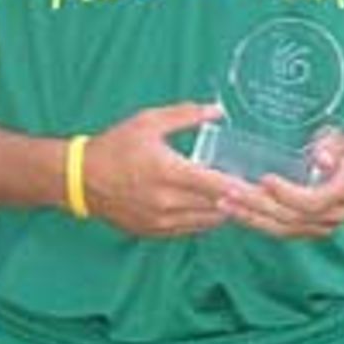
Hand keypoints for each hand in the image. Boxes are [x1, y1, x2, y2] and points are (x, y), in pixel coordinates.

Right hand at [83, 102, 244, 236]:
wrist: (81, 180)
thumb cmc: (115, 146)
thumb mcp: (148, 122)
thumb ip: (185, 115)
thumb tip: (217, 110)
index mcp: (168, 172)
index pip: (215, 184)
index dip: (241, 187)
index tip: (261, 187)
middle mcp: (167, 201)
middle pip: (216, 207)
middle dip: (238, 201)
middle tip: (256, 192)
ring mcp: (160, 221)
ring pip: (206, 222)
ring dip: (223, 211)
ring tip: (236, 199)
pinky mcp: (154, 232)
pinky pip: (190, 230)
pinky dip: (204, 220)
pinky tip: (211, 208)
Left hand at [214, 129, 343, 240]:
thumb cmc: (337, 147)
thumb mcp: (336, 139)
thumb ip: (329, 147)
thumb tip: (321, 159)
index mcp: (343, 192)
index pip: (312, 202)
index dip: (287, 194)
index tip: (265, 178)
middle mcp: (334, 216)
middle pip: (291, 217)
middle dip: (259, 205)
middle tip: (231, 191)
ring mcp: (319, 227)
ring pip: (281, 229)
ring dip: (250, 217)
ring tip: (225, 203)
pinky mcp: (304, 230)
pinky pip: (277, 231)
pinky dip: (254, 221)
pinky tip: (232, 210)